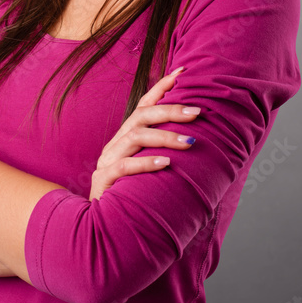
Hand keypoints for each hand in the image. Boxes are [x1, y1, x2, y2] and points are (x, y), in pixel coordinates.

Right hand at [89, 67, 198, 201]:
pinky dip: (146, 163)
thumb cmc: (134, 196)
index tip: (182, 73)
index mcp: (126, 137)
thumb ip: (164, 151)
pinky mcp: (102, 181)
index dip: (161, 87)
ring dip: (165, 137)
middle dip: (170, 110)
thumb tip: (198, 137)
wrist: (105, 229)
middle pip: (141, 116)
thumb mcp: (150, 169)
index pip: (144, 105)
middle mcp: (115, 144)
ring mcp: (107, 161)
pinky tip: (165, 163)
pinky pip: (123, 166)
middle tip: (197, 113)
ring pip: (135, 137)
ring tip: (190, 142)